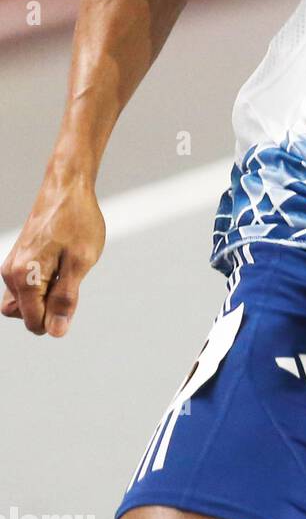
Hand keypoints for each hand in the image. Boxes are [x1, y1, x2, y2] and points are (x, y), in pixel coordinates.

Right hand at [1, 173, 105, 336]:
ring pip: (22, 302)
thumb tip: (55, 332)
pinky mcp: (18, 258)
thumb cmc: (78, 221)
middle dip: (47, 310)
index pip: (34, 323)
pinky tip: (60, 264)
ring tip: (66, 271)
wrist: (67, 186)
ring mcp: (12, 265)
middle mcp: (10, 274)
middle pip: (24, 316)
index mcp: (24, 277)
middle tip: (69, 282)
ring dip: (44, 297)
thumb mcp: (81, 262)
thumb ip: (65, 299)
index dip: (57, 319)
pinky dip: (41, 285)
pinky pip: (25, 286)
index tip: (74, 293)